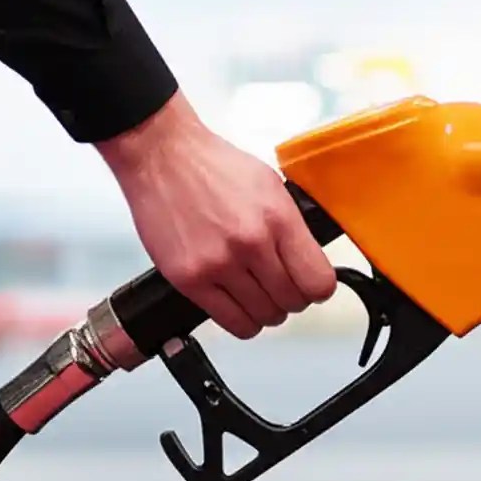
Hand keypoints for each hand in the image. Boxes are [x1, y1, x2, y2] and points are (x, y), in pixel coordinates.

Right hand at [96, 91, 336, 338]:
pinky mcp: (190, 280)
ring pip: (264, 317)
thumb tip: (308, 262)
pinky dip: (242, 320)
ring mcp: (219, 265)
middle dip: (291, 298)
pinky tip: (237, 302)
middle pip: (293, 302)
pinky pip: (233, 323)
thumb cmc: (213, 168)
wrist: (162, 157)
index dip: (317, 288)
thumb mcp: (271, 186)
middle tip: (280, 286)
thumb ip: (291, 227)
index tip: (310, 285)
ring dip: (266, 310)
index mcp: (278, 218)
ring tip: (256, 292)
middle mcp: (251, 244)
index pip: (318, 282)